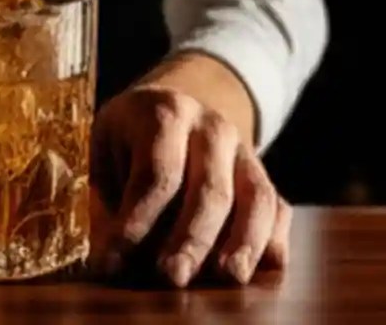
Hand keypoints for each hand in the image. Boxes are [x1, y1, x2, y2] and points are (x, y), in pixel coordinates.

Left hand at [91, 59, 291, 286]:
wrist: (175, 107)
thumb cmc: (129, 140)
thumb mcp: (107, 150)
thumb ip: (109, 200)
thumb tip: (112, 260)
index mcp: (165, 113)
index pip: (156, 174)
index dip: (137, 223)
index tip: (115, 262)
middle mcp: (213, 128)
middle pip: (210, 189)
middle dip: (191, 238)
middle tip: (172, 276)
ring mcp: (245, 152)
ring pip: (256, 198)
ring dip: (243, 242)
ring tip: (228, 278)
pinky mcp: (262, 178)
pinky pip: (278, 209)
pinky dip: (273, 239)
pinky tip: (265, 268)